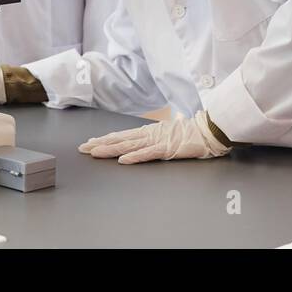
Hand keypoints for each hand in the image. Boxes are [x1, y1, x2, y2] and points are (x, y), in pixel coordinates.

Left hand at [78, 110, 228, 164]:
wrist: (207, 131)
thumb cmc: (190, 133)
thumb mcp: (168, 135)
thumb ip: (157, 137)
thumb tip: (148, 139)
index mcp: (149, 132)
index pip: (122, 136)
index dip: (106, 139)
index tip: (91, 142)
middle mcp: (149, 134)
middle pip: (120, 139)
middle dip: (101, 143)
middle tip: (83, 148)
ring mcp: (156, 141)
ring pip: (129, 146)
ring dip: (111, 149)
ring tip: (95, 152)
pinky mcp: (166, 149)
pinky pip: (148, 154)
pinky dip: (135, 157)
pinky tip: (122, 160)